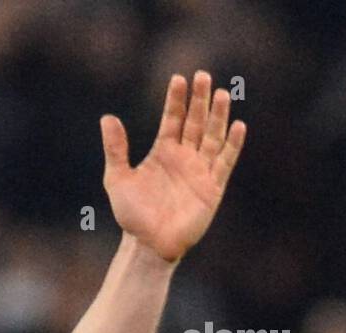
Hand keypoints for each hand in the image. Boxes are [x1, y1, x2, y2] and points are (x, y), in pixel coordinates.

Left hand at [100, 71, 245, 262]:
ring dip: (218, 116)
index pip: (173, 119)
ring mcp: (200, 171)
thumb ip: (115, 149)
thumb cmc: (132, 215)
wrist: (148, 245)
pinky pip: (225, 162)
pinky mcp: (212, 187)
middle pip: (196, 122)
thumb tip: (107, 117)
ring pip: (213, 137)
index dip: (176, 100)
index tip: (179, 78)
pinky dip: (232, 145)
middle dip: (200, 100)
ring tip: (222, 93)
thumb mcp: (117, 178)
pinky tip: (238, 125)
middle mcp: (184, 157)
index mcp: (163, 152)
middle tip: (203, 75)